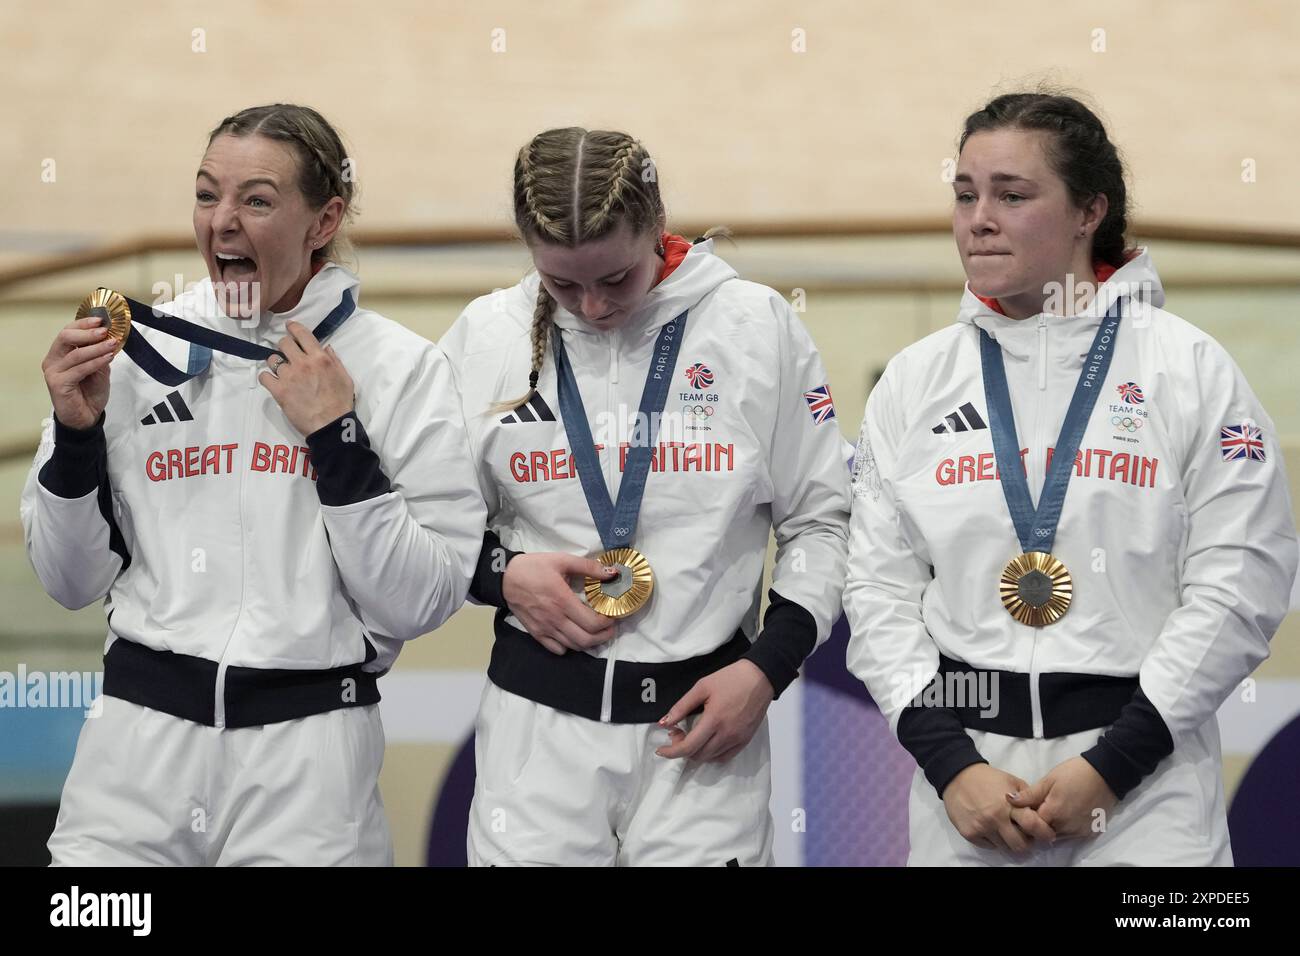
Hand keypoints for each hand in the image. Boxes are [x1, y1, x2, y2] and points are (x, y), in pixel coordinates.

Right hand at [42, 316, 119, 429]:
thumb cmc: (90, 393)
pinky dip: (95, 362)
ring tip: (112, 344)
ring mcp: (54, 372)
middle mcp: (53, 360)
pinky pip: (79, 369)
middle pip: (66, 337)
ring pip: (76, 353)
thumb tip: (110, 338)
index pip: (68, 332)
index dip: (83, 324)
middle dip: (87, 332)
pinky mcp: (58, 383)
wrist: (85, 418)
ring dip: (97, 347)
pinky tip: (108, 358)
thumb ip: (100, 355)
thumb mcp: (99, 370)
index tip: (101, 319)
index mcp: (60, 354)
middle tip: (105, 330)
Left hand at [258, 320, 354, 435]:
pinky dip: (267, 378)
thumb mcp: (345, 378)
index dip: (293, 328)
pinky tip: (273, 382)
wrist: (330, 425)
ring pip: (272, 359)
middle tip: (287, 353)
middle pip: (284, 343)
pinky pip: (264, 376)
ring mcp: (289, 376)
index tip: (290, 327)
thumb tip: (326, 348)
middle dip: (284, 345)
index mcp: (320, 358)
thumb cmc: (341, 402)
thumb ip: (335, 361)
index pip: (302, 334)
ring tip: (281, 372)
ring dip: (276, 363)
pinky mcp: (279, 390)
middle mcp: (303, 363)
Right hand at [502, 552, 617, 654]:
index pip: (592, 623)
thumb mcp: (561, 560)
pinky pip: (557, 650)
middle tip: (610, 627)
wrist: (506, 578)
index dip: (607, 623)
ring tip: (596, 632)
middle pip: (586, 640)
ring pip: (573, 646)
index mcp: (563, 601)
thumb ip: (588, 567)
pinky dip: (569, 647)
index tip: (613, 615)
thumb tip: (612, 573)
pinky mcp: (536, 634)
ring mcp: (545, 629)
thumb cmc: (534, 568)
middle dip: (604, 636)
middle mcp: (555, 619)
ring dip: (589, 642)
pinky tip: (573, 635)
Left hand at [655, 659, 773, 762]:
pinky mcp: (746, 740)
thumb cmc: (730, 678)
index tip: (660, 750)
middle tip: (678, 732)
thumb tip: (664, 723)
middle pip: (698, 756)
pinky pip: (725, 757)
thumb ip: (681, 707)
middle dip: (682, 749)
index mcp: (714, 720)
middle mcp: (726, 734)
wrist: (761, 677)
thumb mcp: (702, 687)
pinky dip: (712, 755)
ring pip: (711, 758)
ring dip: (696, 752)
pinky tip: (707, 742)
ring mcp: (738, 739)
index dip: (671, 752)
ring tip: (693, 735)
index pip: (688, 747)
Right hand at [942, 763, 1055, 853]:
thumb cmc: (988, 778)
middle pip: (1020, 845)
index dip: (1044, 833)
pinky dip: (994, 841)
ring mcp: (981, 828)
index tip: (1047, 835)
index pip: (1033, 825)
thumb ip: (1028, 797)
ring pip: (1005, 848)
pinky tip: (992, 829)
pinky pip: (989, 846)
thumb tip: (1041, 813)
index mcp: (1009, 804)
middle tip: (1027, 837)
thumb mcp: (1012, 781)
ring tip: (1008, 832)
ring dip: (1010, 842)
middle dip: (1028, 843)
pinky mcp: (970, 834)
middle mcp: (995, 818)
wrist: (957, 776)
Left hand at [1007, 756, 1117, 839]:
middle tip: (1043, 806)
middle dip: (1040, 822)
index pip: (1032, 824)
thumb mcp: (1049, 780)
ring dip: (1054, 825)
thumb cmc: (1074, 773)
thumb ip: (1029, 794)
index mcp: (1054, 813)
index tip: (1029, 806)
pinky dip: (1067, 827)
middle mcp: (1067, 827)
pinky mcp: (1090, 832)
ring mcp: (1080, 831)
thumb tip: (1009, 799)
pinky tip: (1068, 812)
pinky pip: (1072, 835)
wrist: (1106, 773)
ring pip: (1059, 835)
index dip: (1028, 816)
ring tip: (1056, 807)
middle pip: (1045, 832)